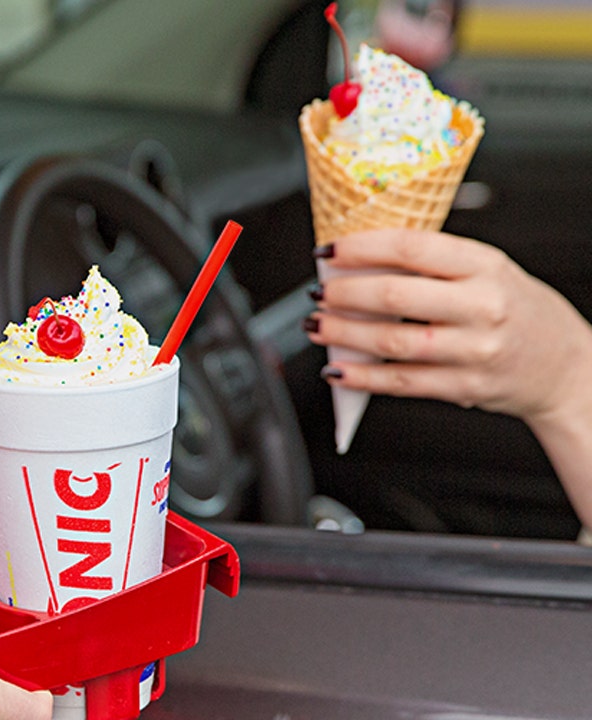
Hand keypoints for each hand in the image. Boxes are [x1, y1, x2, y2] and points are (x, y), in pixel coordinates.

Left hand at [305, 228, 591, 424]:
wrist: (566, 368)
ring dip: (343, 333)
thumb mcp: (488, 271)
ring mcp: (474, 350)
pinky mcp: (464, 387)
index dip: (361, 247)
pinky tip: (338, 368)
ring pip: (392, 341)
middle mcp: (482, 306)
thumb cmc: (517, 311)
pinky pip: (401, 382)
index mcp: (485, 265)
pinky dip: (362, 376)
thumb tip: (361, 261)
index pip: (411, 247)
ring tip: (318, 326)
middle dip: (344, 293)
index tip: (329, 249)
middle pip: (395, 295)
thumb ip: (433, 264)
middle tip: (318, 291)